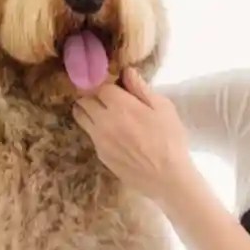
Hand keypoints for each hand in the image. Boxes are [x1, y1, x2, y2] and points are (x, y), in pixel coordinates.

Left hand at [73, 68, 194, 200]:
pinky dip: (95, 128)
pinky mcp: (100, 154)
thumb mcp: (163, 108)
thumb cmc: (170, 140)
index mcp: (120, 105)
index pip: (99, 85)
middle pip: (84, 99)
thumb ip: (141, 88)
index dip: (106, 82)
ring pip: (80, 116)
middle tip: (106, 97)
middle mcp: (103, 120)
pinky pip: (89, 134)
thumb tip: (126, 71)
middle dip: (93, 94)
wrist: (167, 178)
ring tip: (103, 112)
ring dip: (88, 110)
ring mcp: (98, 139)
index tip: (114, 84)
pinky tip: (112, 133)